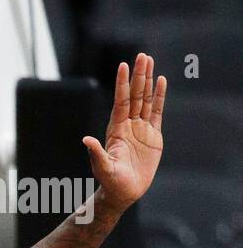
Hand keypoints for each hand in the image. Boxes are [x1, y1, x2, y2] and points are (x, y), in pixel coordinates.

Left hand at [83, 53, 166, 209]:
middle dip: (138, 75)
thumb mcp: (102, 167)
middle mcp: (128, 124)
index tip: (123, 65)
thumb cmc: (110, 181)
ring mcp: (141, 128)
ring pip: (146, 99)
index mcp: (116, 129)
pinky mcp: (153, 135)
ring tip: (150, 61)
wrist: (123, 192)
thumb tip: (86, 139)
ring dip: (148, 80)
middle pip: (135, 95)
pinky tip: (161, 82)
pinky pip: (157, 112)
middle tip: (142, 56)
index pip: (121, 101)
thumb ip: (96, 153)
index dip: (122, 83)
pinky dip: (159, 97)